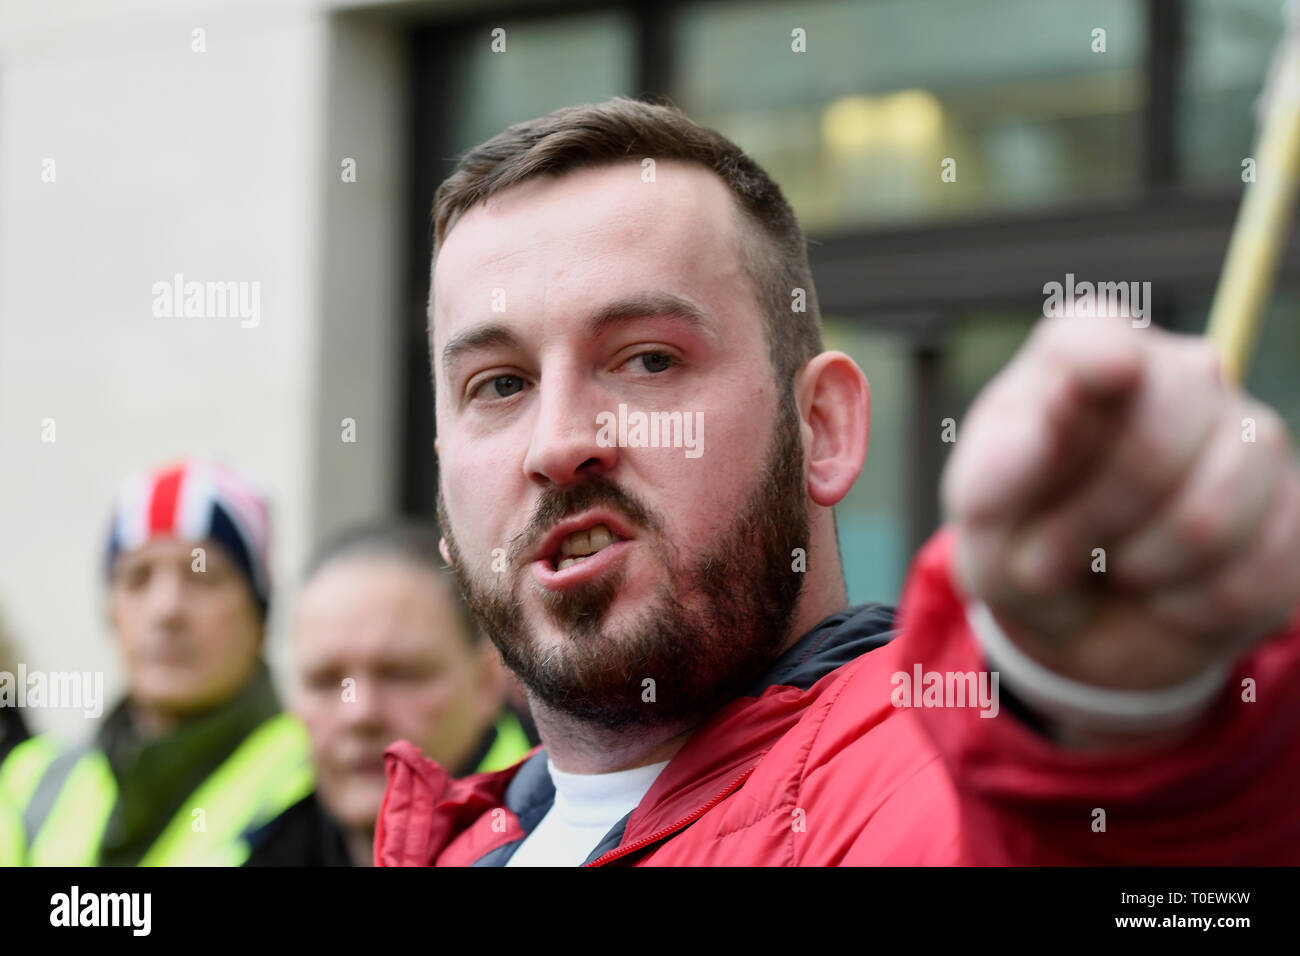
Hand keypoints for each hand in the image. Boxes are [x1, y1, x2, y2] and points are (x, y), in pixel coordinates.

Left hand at [942, 316, 1299, 690]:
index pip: (1096, 334)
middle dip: (1097, 511)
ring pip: (1213, 508)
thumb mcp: (982, 523)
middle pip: (1172, 412)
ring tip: (1112, 569)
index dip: (1106, 354)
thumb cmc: (1021, 547)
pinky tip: (1163, 593)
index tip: (1113, 372)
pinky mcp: (1290, 510)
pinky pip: (1254, 571)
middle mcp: (1175, 376)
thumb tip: (1029, 431)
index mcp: (1079, 362)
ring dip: (1144, 567)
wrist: (1080, 623)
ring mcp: (1244, 436)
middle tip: (1049, 556)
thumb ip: (996, 474)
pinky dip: (1192, 607)